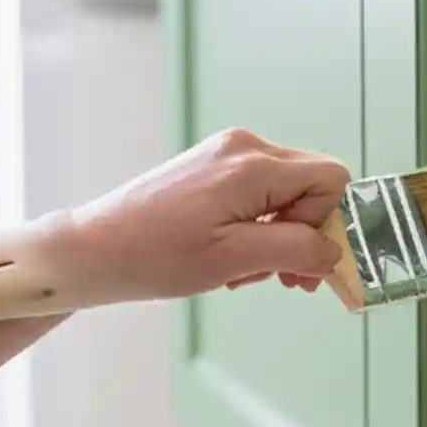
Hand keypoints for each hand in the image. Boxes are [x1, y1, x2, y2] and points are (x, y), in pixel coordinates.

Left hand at [72, 127, 350, 300]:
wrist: (93, 250)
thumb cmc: (155, 256)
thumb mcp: (235, 259)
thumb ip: (296, 249)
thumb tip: (334, 251)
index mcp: (253, 164)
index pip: (332, 179)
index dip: (327, 223)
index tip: (301, 263)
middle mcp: (244, 147)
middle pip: (312, 184)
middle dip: (305, 234)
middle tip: (285, 279)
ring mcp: (226, 153)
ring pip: (287, 192)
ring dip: (280, 236)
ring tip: (247, 271)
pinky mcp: (212, 166)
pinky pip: (260, 193)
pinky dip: (258, 227)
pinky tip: (233, 255)